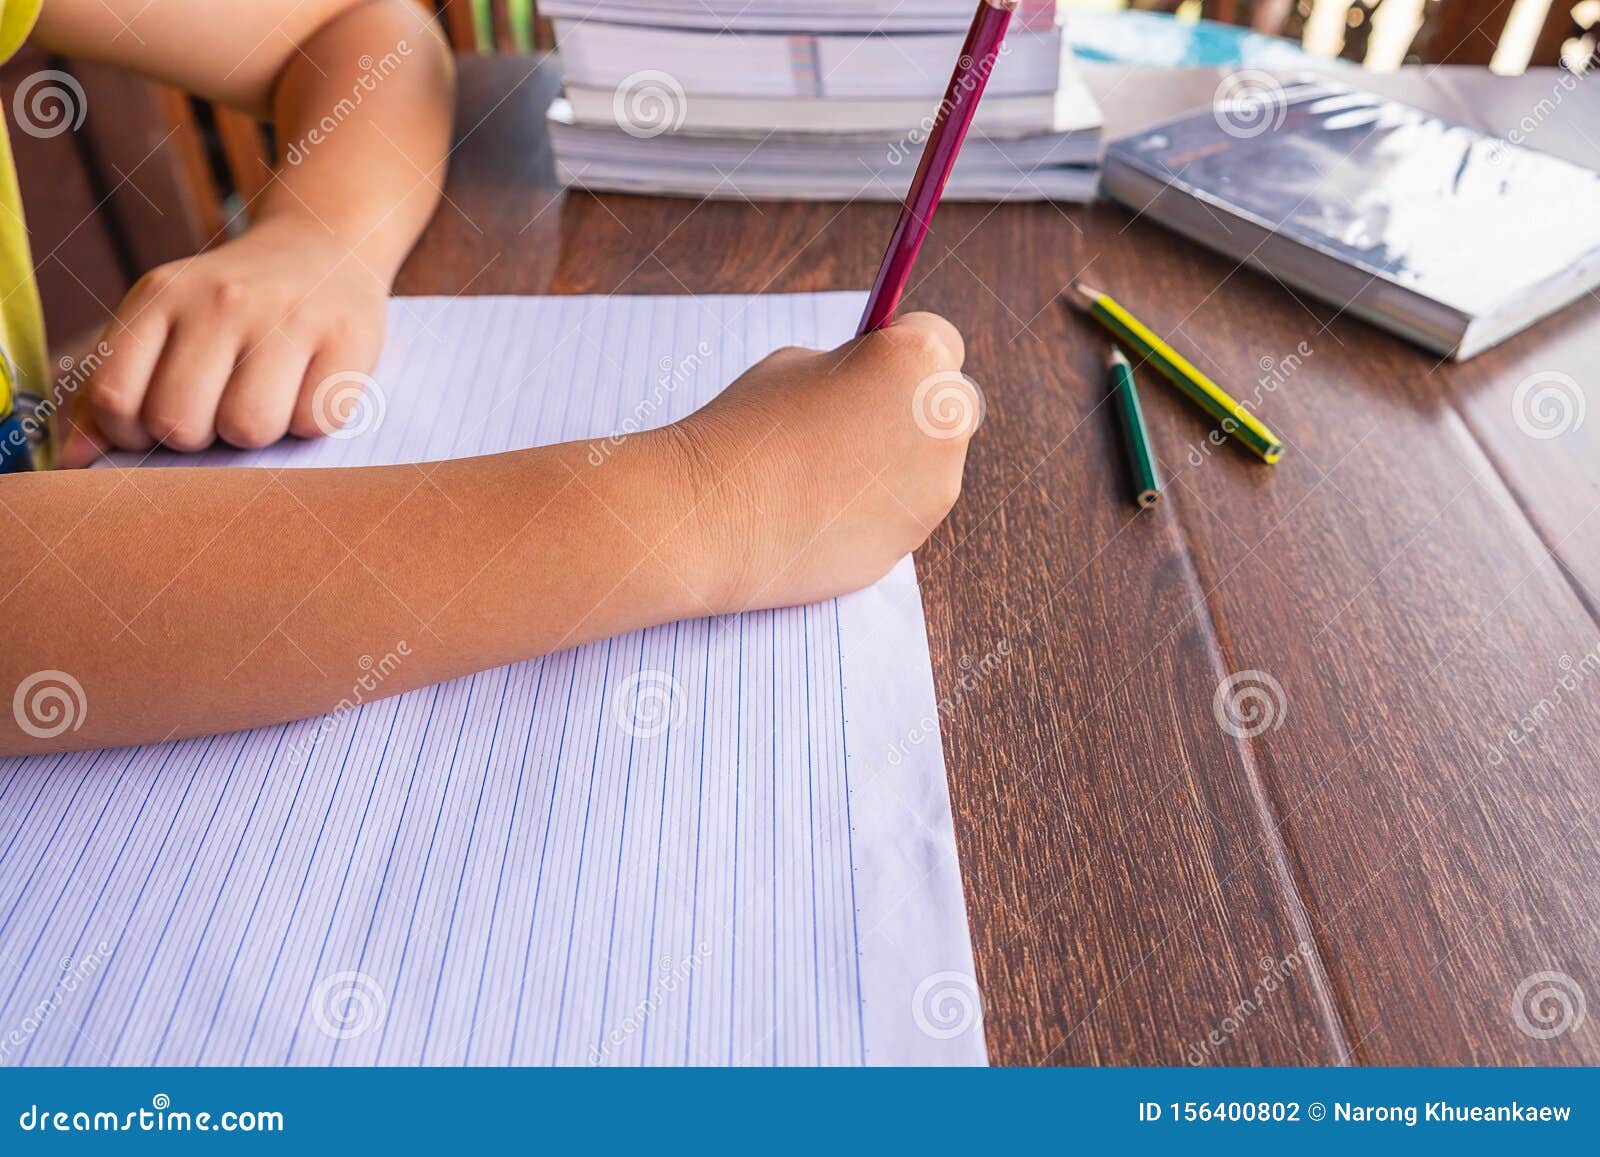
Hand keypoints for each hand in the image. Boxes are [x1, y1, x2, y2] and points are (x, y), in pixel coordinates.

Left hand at [60, 216, 387, 464]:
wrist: (325, 248)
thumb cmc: (234, 308)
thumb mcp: (165, 324)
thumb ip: (114, 387)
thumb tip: (74, 458)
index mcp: (161, 296)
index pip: (117, 398)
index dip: (134, 435)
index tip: (160, 424)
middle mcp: (220, 300)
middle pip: (182, 423)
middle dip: (201, 438)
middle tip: (220, 413)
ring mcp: (287, 317)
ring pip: (249, 429)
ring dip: (257, 436)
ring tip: (265, 403)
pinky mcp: (346, 339)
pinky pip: (314, 423)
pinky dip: (309, 423)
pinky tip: (308, 390)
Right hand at [659, 312, 978, 611]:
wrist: (711, 514)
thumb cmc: (747, 426)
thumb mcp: (798, 364)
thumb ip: (852, 371)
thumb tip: (872, 390)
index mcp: (919, 361)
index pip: (939, 338)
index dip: (902, 346)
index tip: (875, 359)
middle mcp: (945, 424)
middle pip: (948, 402)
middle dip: (913, 404)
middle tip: (855, 414)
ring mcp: (936, 490)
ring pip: (929, 465)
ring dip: (896, 460)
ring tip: (825, 470)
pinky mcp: (912, 541)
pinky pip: (901, 512)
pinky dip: (875, 509)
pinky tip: (820, 510)